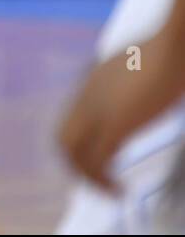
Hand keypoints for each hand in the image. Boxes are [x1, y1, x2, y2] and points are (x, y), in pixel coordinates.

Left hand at [57, 33, 184, 192]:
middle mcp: (87, 99)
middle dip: (75, 164)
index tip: (97, 160)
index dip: (77, 145)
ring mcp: (99, 111)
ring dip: (89, 177)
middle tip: (99, 180)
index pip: (70, 121)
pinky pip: (97, 160)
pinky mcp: (117, 123)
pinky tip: (120, 190)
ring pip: (74, 153)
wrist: (174, 46)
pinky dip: (103, 180)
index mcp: (92, 85)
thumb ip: (128, 78)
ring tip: (111, 190)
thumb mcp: (136, 64)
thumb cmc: (166, 51)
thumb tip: (141, 86)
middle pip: (63, 139)